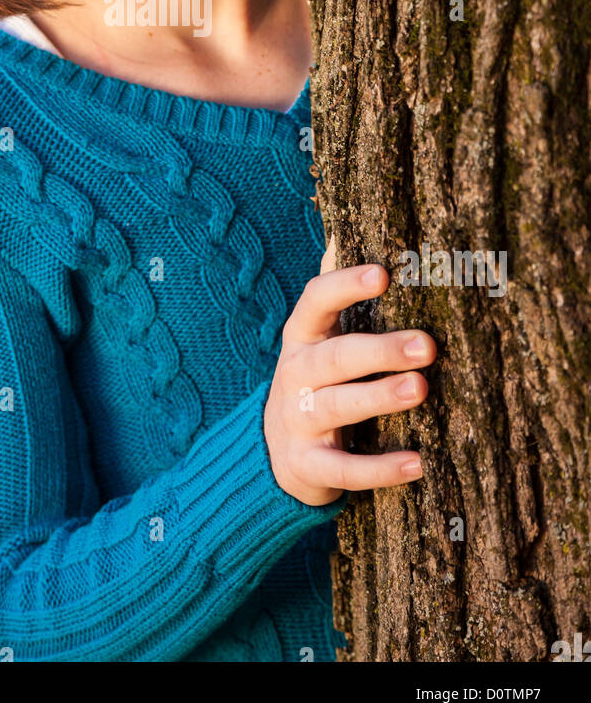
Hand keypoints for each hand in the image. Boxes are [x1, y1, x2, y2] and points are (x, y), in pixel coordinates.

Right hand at [263, 235, 436, 505]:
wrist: (274, 454)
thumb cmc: (315, 381)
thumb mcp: (317, 339)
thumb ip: (333, 294)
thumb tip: (342, 233)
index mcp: (301, 337)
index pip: (316, 301)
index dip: (346, 286)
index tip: (384, 274)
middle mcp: (295, 375)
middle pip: (336, 357)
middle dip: (381, 349)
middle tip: (427, 345)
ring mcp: (298, 421)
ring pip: (339, 407)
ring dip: (380, 397)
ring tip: (422, 388)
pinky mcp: (308, 466)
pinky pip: (344, 469)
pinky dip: (380, 469)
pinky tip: (418, 463)